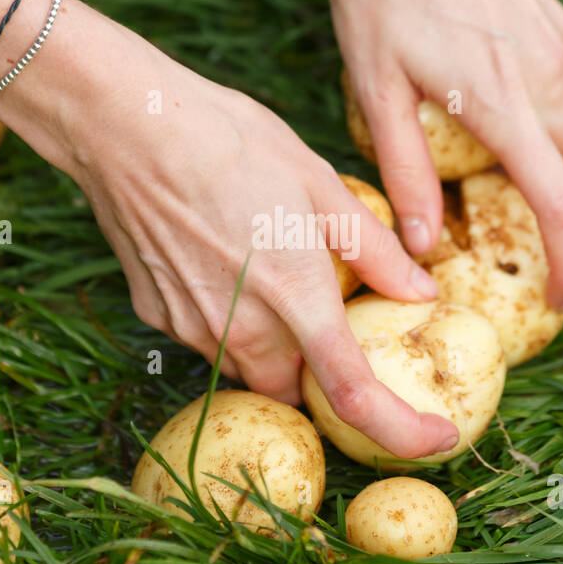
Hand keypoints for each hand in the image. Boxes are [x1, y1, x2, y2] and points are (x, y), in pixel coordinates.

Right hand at [1, 0, 460, 459]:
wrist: (126, 126)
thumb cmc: (231, 143)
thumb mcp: (321, 184)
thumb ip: (375, 250)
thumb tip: (421, 290)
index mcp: (296, 299)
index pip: (354, 397)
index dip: (402, 432)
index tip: (436, 437)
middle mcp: (242, 330)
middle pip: (295, 389)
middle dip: (321, 374)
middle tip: (334, 320)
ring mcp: (192, 327)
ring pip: (249, 364)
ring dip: (274, 342)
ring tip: (272, 269)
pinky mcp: (158, 314)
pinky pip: (209, 334)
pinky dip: (230, 314)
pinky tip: (224, 256)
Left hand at [318, 0, 562, 310]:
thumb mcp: (376, 87)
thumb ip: (407, 171)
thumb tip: (425, 244)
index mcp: (503, 103)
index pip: (562, 204)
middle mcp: (547, 74)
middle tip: (512, 226)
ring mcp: (557, 40)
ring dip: (547, 156)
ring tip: (480, 154)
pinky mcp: (552, 16)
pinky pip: (560, 82)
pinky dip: (537, 110)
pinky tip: (476, 90)